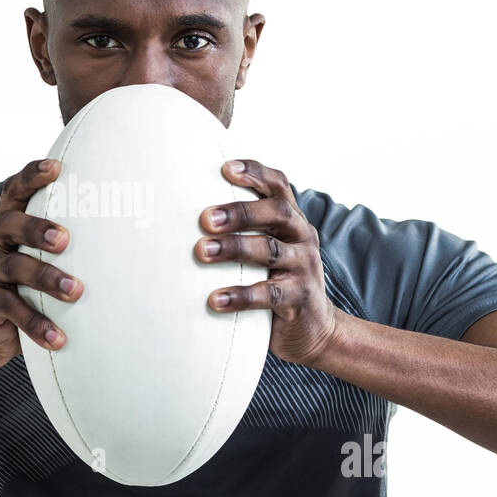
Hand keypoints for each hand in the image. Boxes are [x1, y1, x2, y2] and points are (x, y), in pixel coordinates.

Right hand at [0, 158, 83, 375]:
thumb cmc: (24, 288)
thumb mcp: (37, 259)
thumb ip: (62, 245)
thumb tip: (126, 235)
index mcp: (7, 224)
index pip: (14, 191)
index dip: (31, 176)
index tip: (57, 166)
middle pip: (9, 223)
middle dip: (36, 227)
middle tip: (65, 239)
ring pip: (14, 267)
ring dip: (46, 278)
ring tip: (75, 291)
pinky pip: (11, 310)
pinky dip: (36, 324)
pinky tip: (58, 337)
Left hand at [196, 159, 340, 367]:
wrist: (315, 328)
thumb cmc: (277, 281)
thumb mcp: (268, 250)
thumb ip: (244, 231)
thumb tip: (182, 215)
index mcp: (292, 221)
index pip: (278, 186)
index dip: (255, 173)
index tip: (225, 168)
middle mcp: (302, 237)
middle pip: (277, 213)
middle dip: (240, 212)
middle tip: (206, 218)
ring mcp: (304, 268)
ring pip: (270, 251)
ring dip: (234, 248)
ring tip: (202, 252)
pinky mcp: (300, 299)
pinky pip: (270, 294)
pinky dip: (241, 296)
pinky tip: (216, 299)